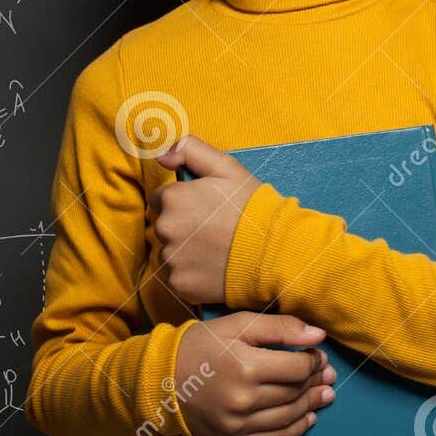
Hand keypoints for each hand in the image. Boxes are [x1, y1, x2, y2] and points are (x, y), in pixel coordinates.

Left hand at [147, 134, 261, 305]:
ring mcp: (172, 259)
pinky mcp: (180, 284)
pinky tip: (213, 267)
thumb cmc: (252, 207)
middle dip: (182, 226)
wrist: (275, 252)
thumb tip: (160, 156)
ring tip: (215, 250)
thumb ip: (189, 150)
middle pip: (163, 226)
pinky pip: (177, 277)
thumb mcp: (226, 167)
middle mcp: (165, 229)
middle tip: (212, 229)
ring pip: (169, 252)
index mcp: (173, 198)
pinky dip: (191, 274)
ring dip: (184, 251)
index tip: (204, 209)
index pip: (161, 199)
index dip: (183, 202)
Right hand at [174, 312, 337, 435]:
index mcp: (245, 366)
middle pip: (295, 392)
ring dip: (312, 405)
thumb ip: (280, 327)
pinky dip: (295, 429)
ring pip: (289, 417)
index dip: (314, 361)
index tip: (318, 355)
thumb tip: (318, 335)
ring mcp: (237, 424)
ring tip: (325, 395)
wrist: (162, 379)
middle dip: (316, 382)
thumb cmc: (202, 346)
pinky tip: (308, 417)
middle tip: (328, 375)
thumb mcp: (239, 324)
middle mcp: (243, 400)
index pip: (297, 368)